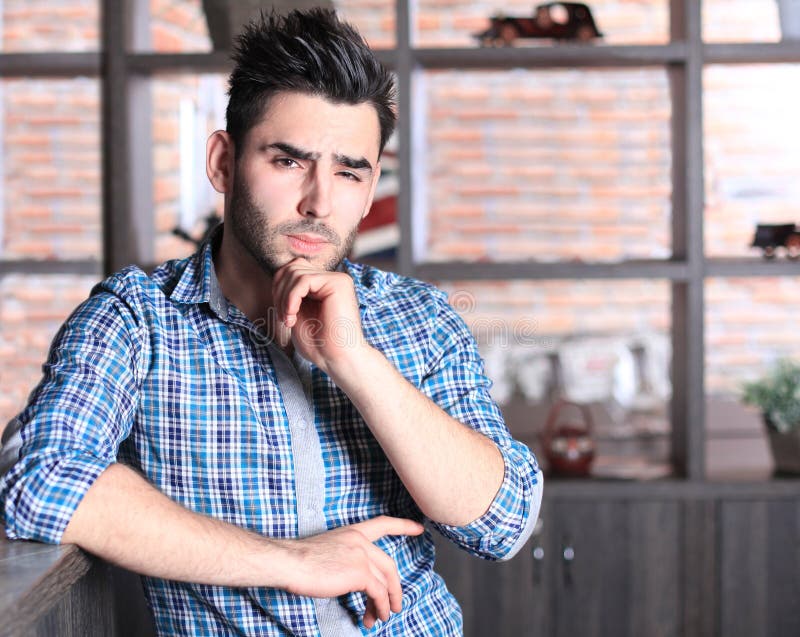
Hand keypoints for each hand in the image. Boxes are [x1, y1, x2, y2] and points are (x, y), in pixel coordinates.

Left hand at [271, 258, 367, 372]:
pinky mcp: (338, 283)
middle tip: (283, 317)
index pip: (293, 270)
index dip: (279, 289)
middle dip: (279, 292)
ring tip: (288, 320)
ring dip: (284, 298)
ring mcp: (337, 279)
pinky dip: (291, 299)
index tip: (280, 314)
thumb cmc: (320, 344)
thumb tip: (278, 274)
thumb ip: (291, 293)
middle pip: (292, 267)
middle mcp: (333, 278)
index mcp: (324, 286)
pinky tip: (293, 317)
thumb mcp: (298, 313)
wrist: (338, 360)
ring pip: (295, 272)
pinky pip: (303, 280)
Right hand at [277, 516, 424, 628]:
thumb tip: (352, 579)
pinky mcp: (360, 573)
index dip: (403, 526)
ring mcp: (362, 556)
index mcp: (352, 532)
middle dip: (396, 587)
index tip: (419, 529)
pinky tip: (375, 617)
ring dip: (387, 603)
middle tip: (396, 604)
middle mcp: (360, 541)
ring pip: (386, 582)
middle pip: (389, 565)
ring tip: (384, 616)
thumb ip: (344, 558)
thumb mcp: (327, 551)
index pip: (383, 523)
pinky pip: (378, 593)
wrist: (290, 562)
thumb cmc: (299, 560)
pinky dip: (380, 607)